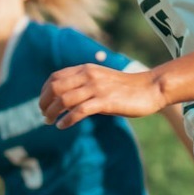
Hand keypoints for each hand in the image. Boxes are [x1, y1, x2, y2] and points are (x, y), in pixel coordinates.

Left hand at [39, 64, 163, 128]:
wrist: (150, 88)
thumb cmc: (126, 88)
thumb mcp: (101, 81)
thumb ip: (84, 86)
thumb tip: (66, 101)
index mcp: (85, 69)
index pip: (55, 78)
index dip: (44, 92)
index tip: (43, 104)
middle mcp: (88, 75)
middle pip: (55, 88)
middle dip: (44, 103)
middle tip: (44, 115)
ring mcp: (96, 88)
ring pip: (64, 100)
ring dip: (52, 113)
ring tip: (49, 122)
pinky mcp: (105, 101)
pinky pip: (79, 111)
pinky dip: (67, 120)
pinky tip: (62, 126)